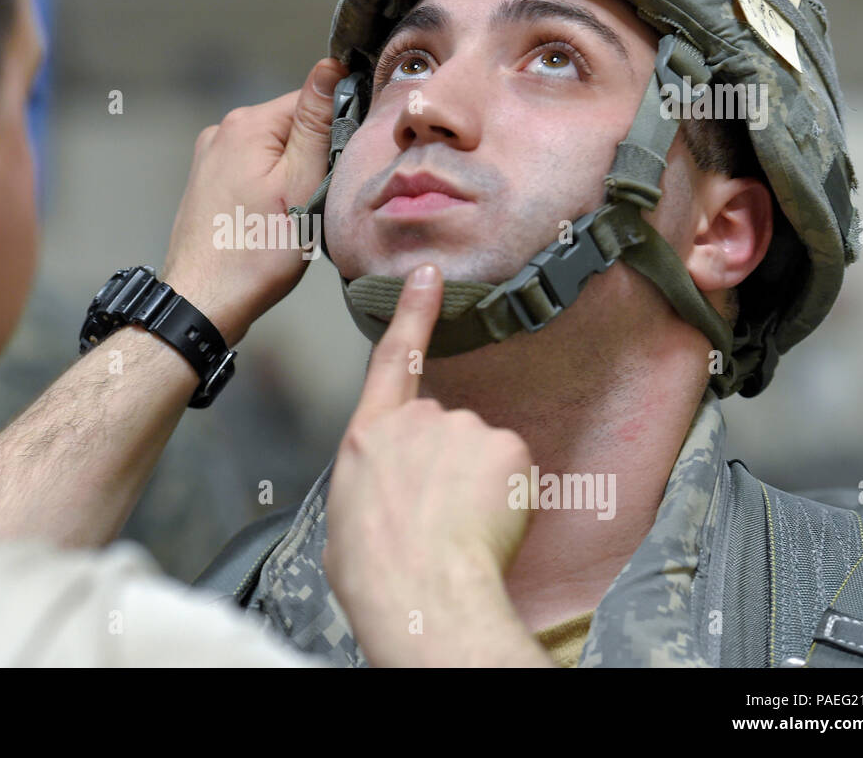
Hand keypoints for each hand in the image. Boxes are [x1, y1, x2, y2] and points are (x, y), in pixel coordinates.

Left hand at [161, 58, 345, 344]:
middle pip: (293, 126)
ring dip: (294, 176)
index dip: (339, 130)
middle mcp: (223, 131)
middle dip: (314, 156)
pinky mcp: (208, 184)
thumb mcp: (301, 184)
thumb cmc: (255, 253)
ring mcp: (211, 158)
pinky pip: (254, 172)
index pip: (312, 101)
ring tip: (294, 215)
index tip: (343, 167)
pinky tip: (273, 221)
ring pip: (275, 152)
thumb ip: (316, 124)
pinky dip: (272, 190)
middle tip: (318, 199)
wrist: (204, 302)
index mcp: (247, 124)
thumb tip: (330, 67)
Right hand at [323, 263, 548, 666]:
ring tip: (460, 528)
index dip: (413, 313)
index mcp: (369, 437)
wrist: (416, 588)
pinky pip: (514, 470)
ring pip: (483, 452)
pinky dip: (509, 496)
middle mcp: (415, 422)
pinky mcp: (504, 446)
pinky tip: (487, 523)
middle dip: (451, 468)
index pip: (393, 359)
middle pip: (446, 429)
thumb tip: (382, 492)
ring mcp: (462, 428)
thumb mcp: (348, 514)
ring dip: (479, 484)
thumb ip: (371, 481)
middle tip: (442, 517)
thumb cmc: (375, 568)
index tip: (430, 275)